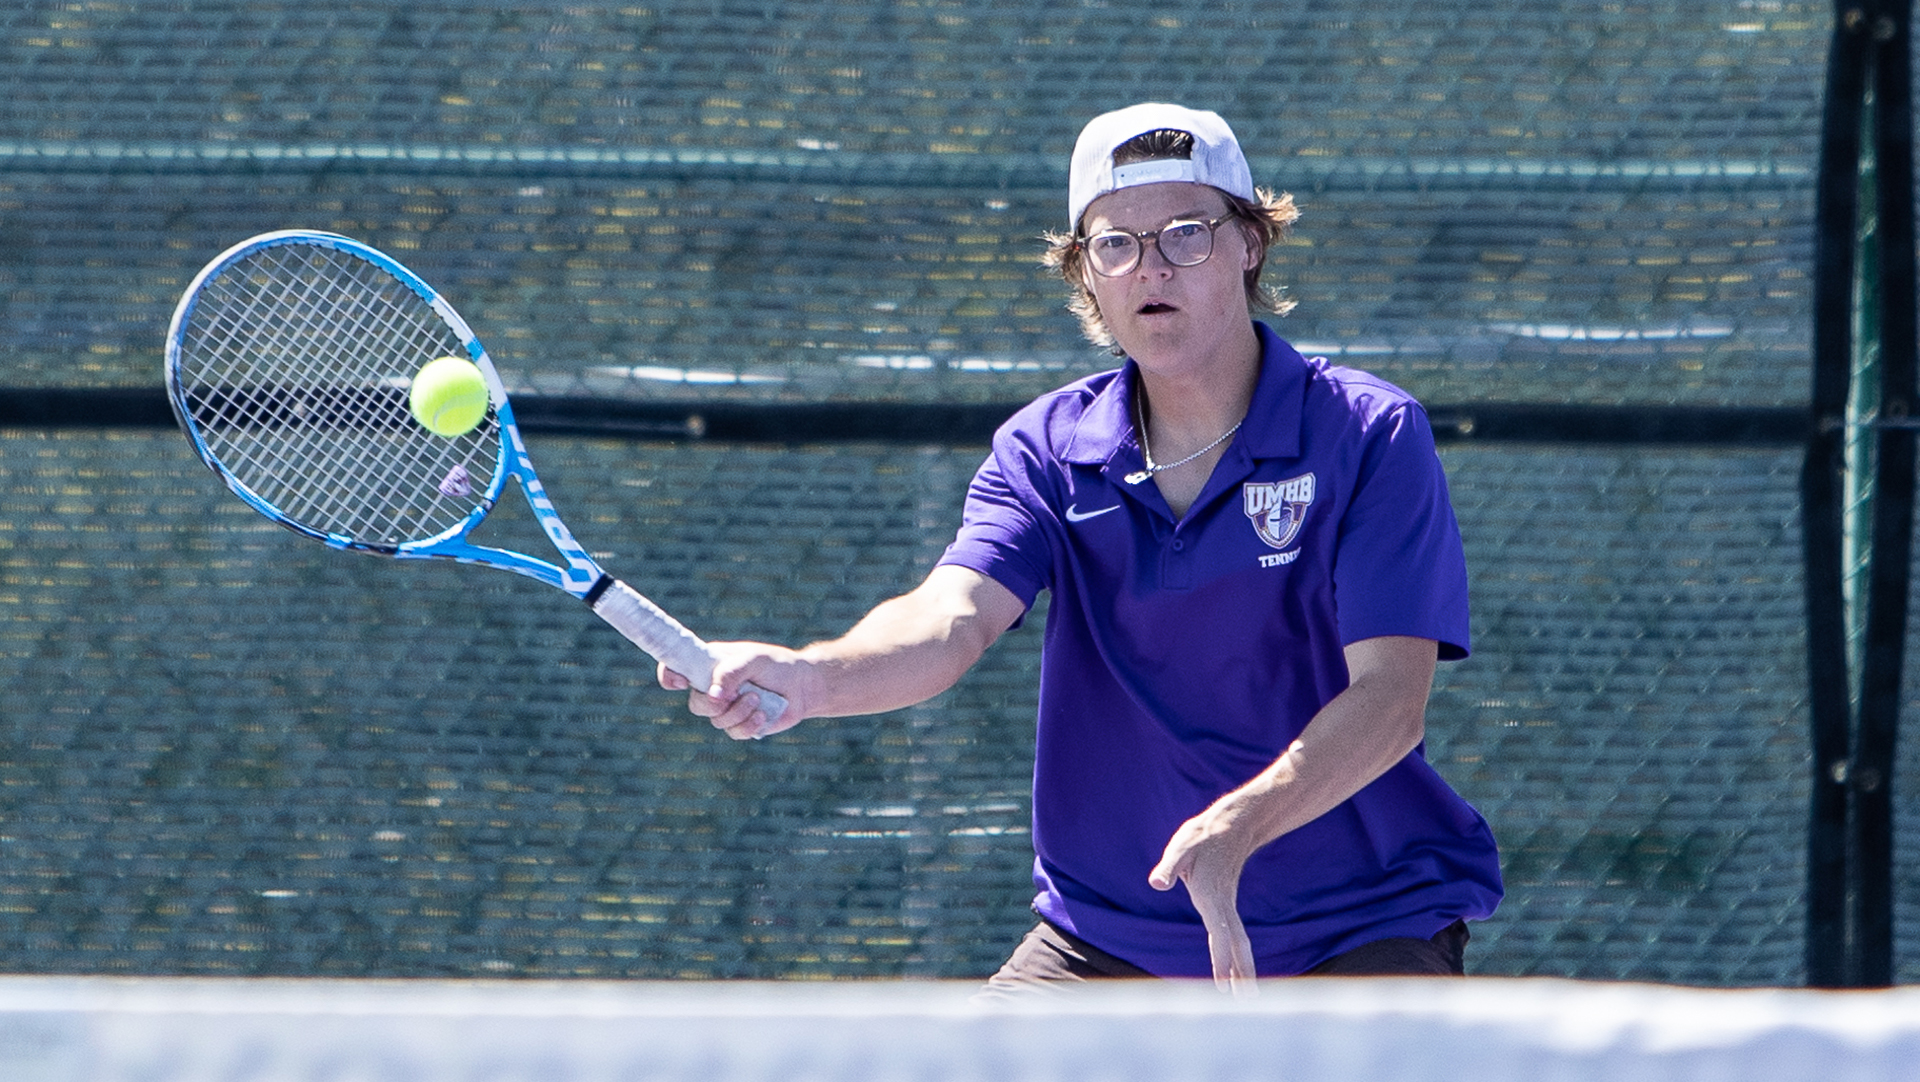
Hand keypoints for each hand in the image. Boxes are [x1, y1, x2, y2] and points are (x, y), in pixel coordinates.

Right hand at [656, 641, 807, 741]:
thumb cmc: (776, 665)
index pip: (676, 668)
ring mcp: (726, 708)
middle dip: (713, 705)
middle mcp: (713, 687)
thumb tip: (713, 697)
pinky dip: (749, 724)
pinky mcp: (741, 725)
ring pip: (717, 721)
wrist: (803, 685)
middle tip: (737, 694)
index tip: (679, 683)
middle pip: (696, 705)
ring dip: (738, 711)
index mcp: (708, 665)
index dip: (669, 676)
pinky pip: (734, 733)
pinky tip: (763, 713)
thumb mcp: (752, 660)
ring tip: (758, 698)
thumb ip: (730, 673)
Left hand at [1149, 805, 1259, 996]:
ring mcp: (1228, 904)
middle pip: (1237, 943)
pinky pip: (1235, 933)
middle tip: (1247, 999)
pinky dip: (1238, 952)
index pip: (1220, 935)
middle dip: (1241, 972)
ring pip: (1239, 940)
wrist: (1230, 825)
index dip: (1222, 960)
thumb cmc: (1201, 837)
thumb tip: (1157, 883)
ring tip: (1247, 992)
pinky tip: (1234, 965)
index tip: (1225, 985)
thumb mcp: (1180, 848)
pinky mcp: (1226, 902)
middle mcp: (1223, 905)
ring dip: (1243, 966)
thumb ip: (1169, 867)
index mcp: (1212, 898)